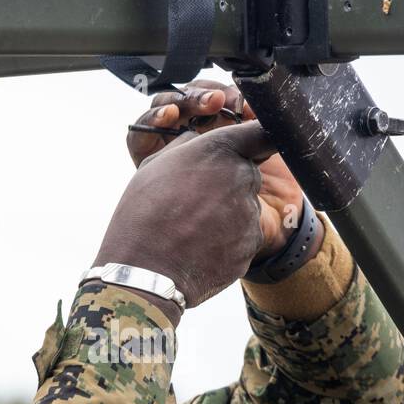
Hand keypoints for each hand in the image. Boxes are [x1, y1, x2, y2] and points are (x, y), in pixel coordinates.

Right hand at [98, 120, 279, 310]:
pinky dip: (227, 242)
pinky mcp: (252, 244)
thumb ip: (187, 145)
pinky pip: (243, 237)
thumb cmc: (144, 213)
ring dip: (225, 215)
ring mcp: (251, 212)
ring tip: (192, 230)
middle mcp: (243, 175)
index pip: (259, 133)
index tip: (256, 146)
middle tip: (196, 202)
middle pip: (247, 174)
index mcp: (220, 148)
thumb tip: (199, 139)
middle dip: (228, 184)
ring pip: (245, 208)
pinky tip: (200, 248)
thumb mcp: (155, 164)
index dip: (257, 140)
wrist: (146, 270)